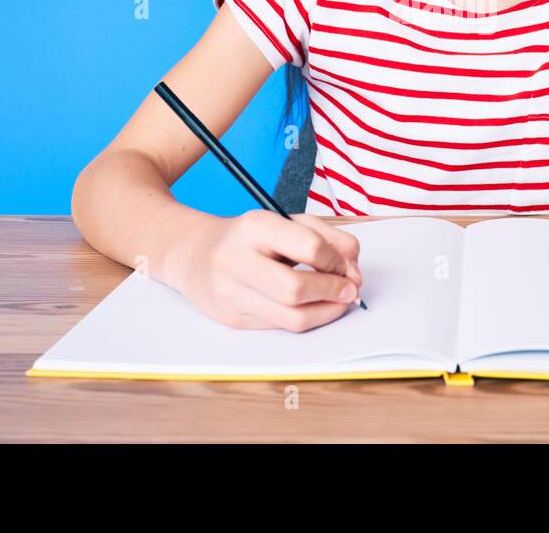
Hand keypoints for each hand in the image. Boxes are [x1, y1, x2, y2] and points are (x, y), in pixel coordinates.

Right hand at [172, 209, 362, 331]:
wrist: (194, 253)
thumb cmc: (251, 237)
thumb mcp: (289, 222)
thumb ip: (330, 239)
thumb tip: (353, 272)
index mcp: (255, 227)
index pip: (311, 248)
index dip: (337, 261)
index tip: (346, 265)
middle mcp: (236, 259)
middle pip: (297, 289)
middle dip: (333, 292)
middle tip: (350, 290)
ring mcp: (230, 293)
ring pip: (292, 317)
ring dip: (327, 312)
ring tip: (338, 301)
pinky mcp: (231, 319)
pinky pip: (281, 327)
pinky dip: (307, 319)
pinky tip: (313, 307)